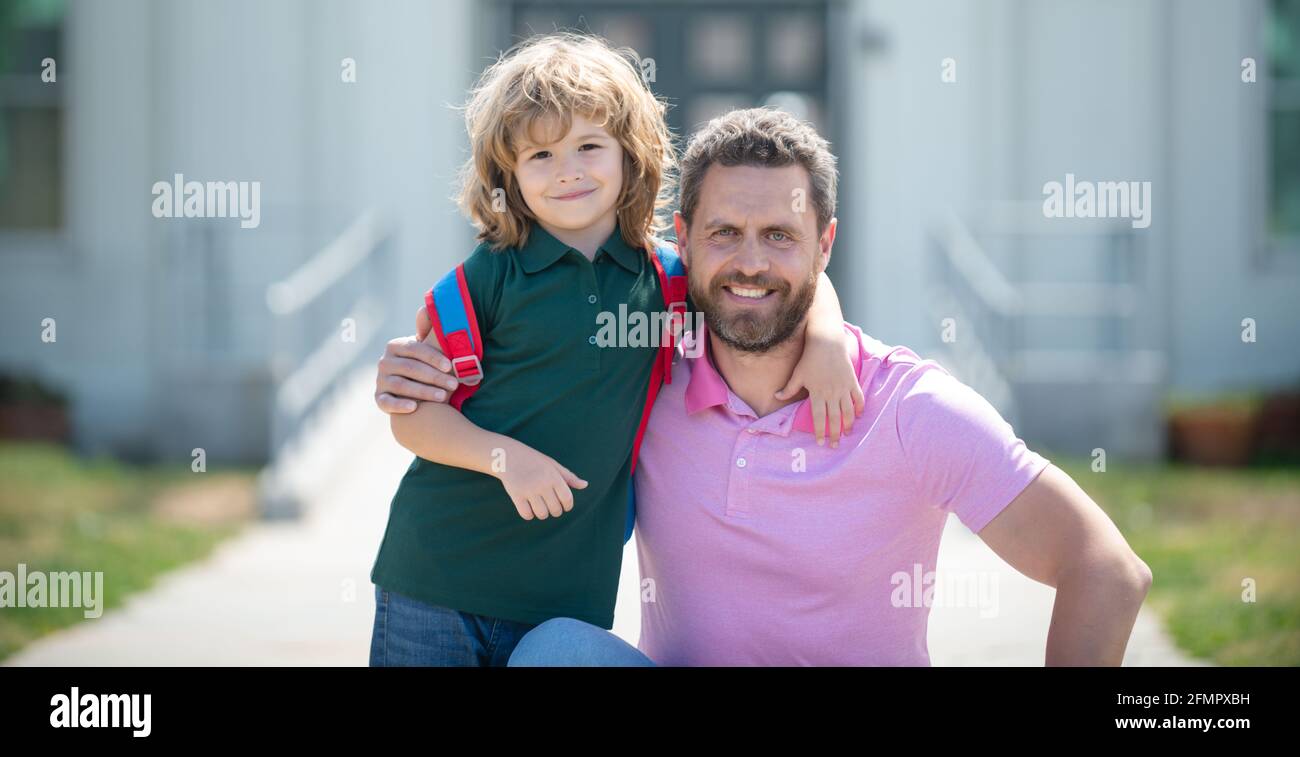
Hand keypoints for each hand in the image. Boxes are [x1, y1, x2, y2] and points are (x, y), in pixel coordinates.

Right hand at [374, 306, 460, 413]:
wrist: (412, 387)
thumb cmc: (426, 363)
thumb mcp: (428, 345)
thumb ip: (429, 328)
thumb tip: (426, 308)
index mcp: (396, 345)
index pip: (416, 349)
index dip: (433, 357)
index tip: (450, 366)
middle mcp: (384, 361)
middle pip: (411, 368)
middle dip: (434, 377)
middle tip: (453, 385)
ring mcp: (381, 380)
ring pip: (402, 385)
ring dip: (423, 391)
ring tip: (443, 397)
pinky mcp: (379, 398)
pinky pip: (387, 402)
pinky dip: (399, 405)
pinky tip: (414, 408)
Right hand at [494, 441, 588, 519]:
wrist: (508, 455)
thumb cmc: (534, 461)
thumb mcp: (553, 465)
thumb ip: (569, 477)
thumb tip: (585, 485)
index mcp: (554, 476)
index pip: (567, 499)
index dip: (568, 506)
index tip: (564, 506)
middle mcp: (543, 484)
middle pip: (555, 509)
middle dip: (555, 511)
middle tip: (550, 506)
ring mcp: (529, 490)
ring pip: (542, 514)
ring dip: (542, 514)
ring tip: (540, 507)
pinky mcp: (516, 495)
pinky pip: (526, 514)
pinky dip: (529, 515)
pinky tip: (528, 508)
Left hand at [774, 327, 864, 447]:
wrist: (826, 342)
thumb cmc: (810, 358)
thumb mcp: (797, 374)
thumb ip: (789, 389)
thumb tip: (776, 397)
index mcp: (817, 393)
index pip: (819, 418)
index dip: (820, 432)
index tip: (820, 442)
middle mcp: (832, 393)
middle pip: (835, 419)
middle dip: (835, 434)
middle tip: (834, 445)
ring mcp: (844, 388)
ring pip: (848, 411)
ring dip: (848, 424)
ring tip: (847, 433)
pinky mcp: (852, 381)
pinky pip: (858, 398)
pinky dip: (860, 407)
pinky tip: (859, 415)